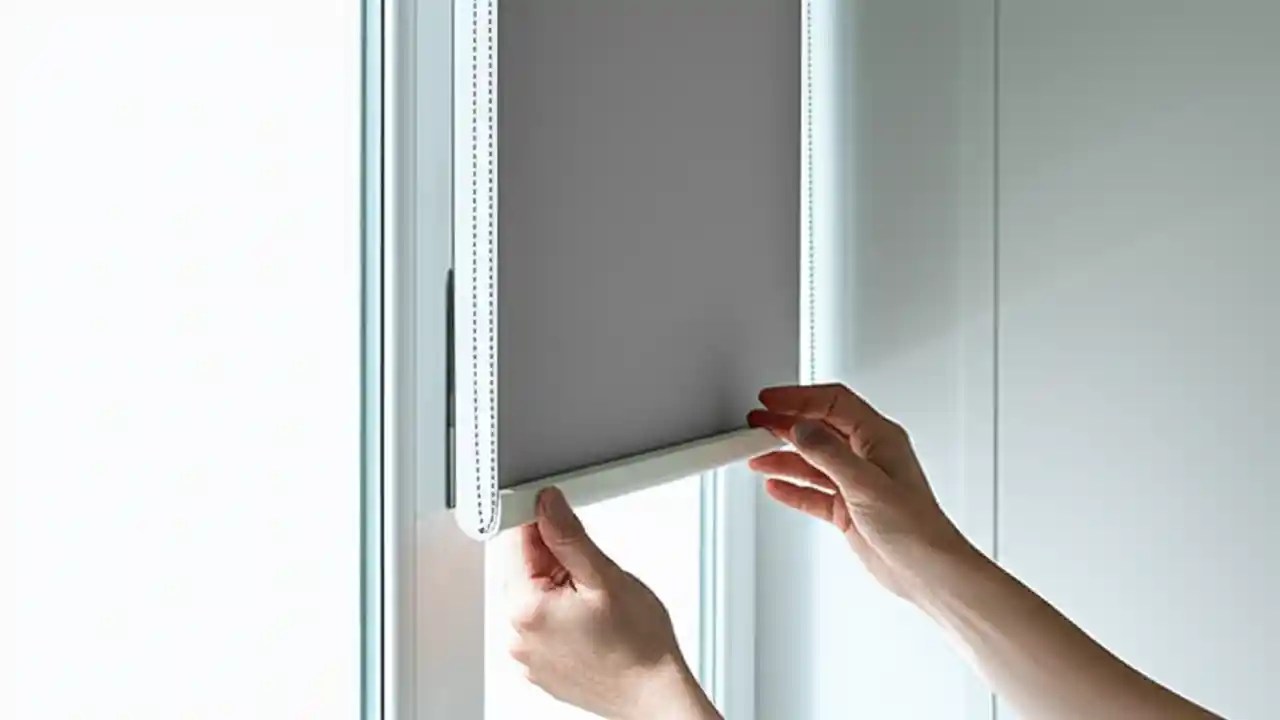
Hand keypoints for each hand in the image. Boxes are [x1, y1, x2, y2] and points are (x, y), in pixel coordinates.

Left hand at [503, 488, 719, 719]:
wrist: (653, 694)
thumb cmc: (638, 646)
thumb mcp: (604, 576)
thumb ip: (568, 535)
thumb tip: (546, 504)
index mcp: (526, 609)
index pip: (515, 542)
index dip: (541, 524)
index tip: (562, 522)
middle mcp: (518, 635)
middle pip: (521, 570)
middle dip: (552, 560)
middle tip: (590, 574)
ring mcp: (526, 654)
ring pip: (532, 596)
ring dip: (556, 587)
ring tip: (592, 603)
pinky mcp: (538, 666)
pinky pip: (539, 624)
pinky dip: (558, 614)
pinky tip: (588, 622)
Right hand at [748, 383, 974, 601]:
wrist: (926, 570)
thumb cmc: (915, 527)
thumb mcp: (866, 484)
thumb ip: (829, 453)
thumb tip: (801, 429)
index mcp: (880, 438)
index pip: (833, 403)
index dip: (800, 398)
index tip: (771, 400)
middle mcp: (867, 456)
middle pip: (819, 429)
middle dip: (786, 425)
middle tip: (756, 425)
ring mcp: (856, 482)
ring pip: (812, 461)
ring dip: (783, 457)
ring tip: (755, 454)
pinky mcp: (848, 508)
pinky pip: (813, 491)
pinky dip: (792, 487)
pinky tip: (775, 484)